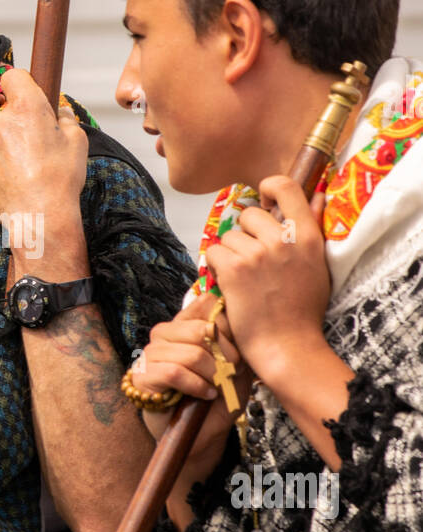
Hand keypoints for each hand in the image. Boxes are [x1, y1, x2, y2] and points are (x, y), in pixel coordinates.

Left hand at [0, 70, 88, 265]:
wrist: (39, 216)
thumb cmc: (59, 180)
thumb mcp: (77, 141)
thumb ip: (66, 119)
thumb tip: (60, 113)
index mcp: (27, 108)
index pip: (14, 76)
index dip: (24, 83)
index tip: (33, 94)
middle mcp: (2, 122)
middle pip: (10, 109)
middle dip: (24, 120)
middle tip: (43, 141)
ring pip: (2, 134)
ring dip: (14, 143)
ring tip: (34, 166)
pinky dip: (5, 162)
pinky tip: (21, 178)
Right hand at [136, 292, 253, 484]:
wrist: (204, 434)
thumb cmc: (221, 396)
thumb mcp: (238, 363)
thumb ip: (238, 338)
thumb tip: (242, 315)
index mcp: (186, 323)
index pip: (207, 303)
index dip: (228, 327)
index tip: (237, 351)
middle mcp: (165, 333)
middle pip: (202, 328)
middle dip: (225, 356)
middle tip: (230, 374)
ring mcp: (150, 353)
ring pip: (191, 353)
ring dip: (212, 375)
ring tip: (216, 387)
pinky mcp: (142, 377)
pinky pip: (175, 373)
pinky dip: (197, 386)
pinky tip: (205, 394)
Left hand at [205, 176, 331, 385]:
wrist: (287, 346)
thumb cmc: (302, 310)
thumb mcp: (317, 265)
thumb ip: (313, 227)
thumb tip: (317, 194)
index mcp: (307, 236)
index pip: (286, 186)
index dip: (269, 188)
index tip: (264, 203)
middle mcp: (283, 240)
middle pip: (249, 215)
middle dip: (245, 235)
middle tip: (252, 262)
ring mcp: (258, 253)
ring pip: (229, 237)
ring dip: (230, 255)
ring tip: (244, 280)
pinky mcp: (235, 269)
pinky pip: (214, 252)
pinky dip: (215, 268)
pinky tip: (229, 284)